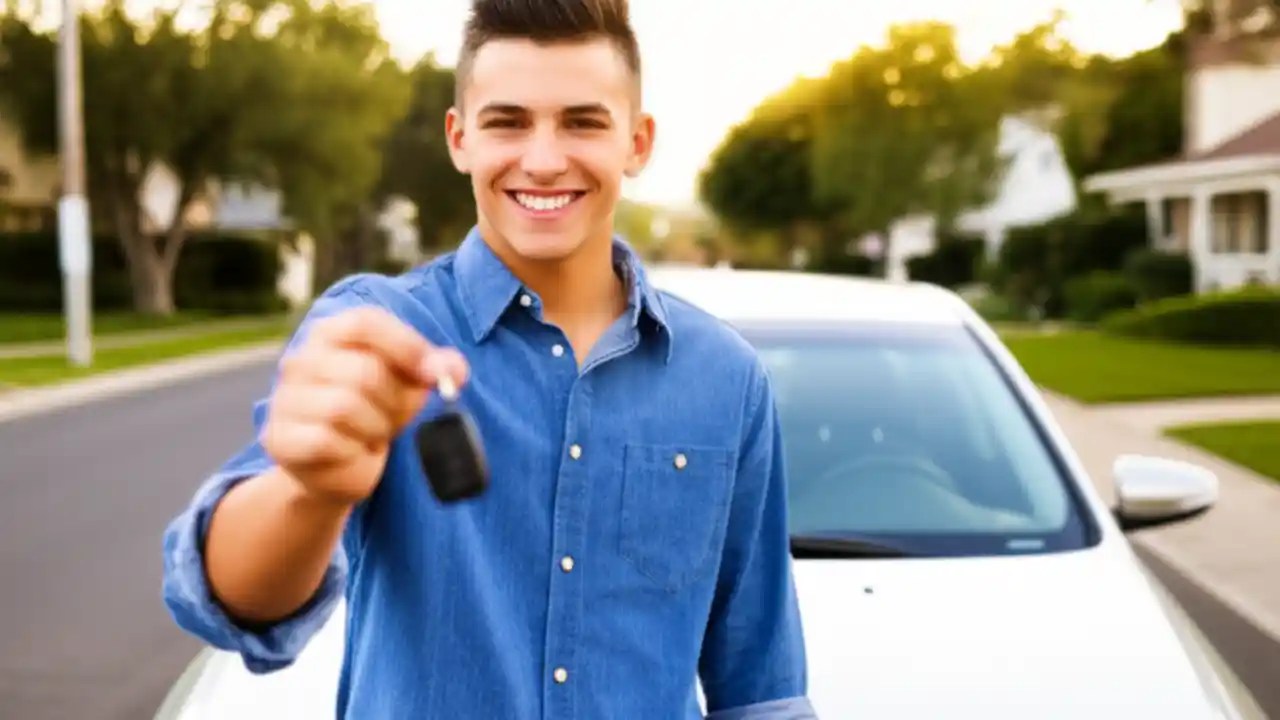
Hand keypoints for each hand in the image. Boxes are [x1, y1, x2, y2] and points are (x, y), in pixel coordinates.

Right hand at [261, 307, 468, 505]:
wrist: (337, 468)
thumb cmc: (374, 414)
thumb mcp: (408, 386)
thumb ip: (433, 369)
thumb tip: (452, 370)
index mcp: (332, 334)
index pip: (366, 322)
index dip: (407, 346)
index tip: (434, 374)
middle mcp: (301, 359)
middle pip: (365, 370)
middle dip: (395, 401)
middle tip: (395, 418)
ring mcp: (285, 398)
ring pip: (345, 406)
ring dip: (375, 428)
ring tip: (372, 435)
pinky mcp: (279, 437)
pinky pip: (327, 440)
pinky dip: (352, 451)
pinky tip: (351, 452)